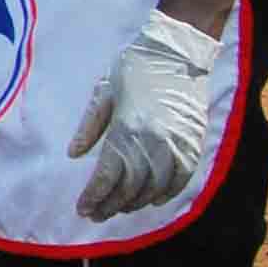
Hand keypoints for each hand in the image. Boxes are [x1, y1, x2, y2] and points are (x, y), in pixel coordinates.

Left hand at [67, 8, 222, 220]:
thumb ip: (90, 126)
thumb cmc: (135, 68)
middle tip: (96, 214)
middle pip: (130, 187)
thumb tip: (73, 154)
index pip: (108, 175)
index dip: (94, 196)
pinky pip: (182, 178)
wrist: (178, 52)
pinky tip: (153, 201)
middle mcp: (154, 142)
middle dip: (110, 204)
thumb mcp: (104, 91)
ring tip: (119, 209)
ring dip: (136, 203)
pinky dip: (168, 193)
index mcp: (127, 128)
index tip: (83, 208)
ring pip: (155, 187)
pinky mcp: (195, 142)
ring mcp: (177, 144)